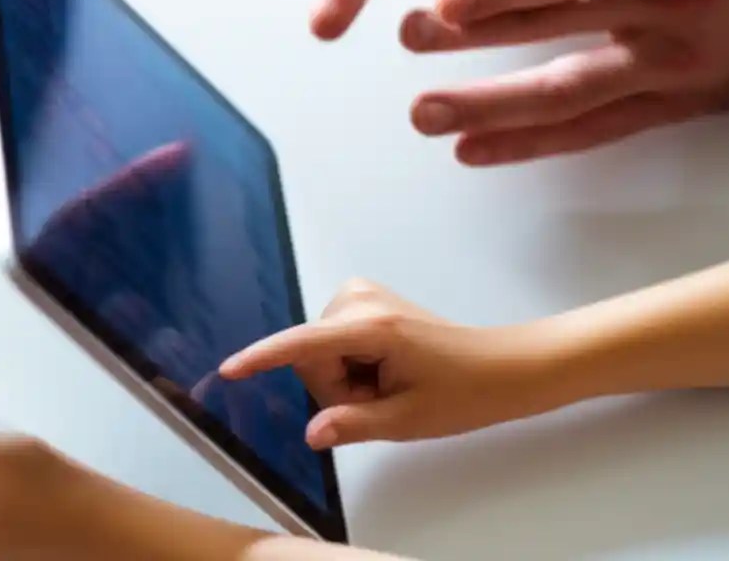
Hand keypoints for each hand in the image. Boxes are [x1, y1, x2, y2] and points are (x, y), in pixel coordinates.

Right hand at [220, 279, 565, 447]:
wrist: (499, 366)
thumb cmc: (462, 393)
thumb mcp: (406, 421)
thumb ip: (353, 424)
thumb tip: (310, 433)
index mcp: (372, 328)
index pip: (304, 344)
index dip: (263, 358)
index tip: (229, 370)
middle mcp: (360, 300)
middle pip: (311, 355)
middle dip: (335, 386)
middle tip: (381, 400)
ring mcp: (362, 295)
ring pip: (318, 350)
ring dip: (344, 378)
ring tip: (388, 385)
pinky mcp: (363, 299)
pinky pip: (330, 340)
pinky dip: (349, 364)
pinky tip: (383, 370)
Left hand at [405, 0, 728, 164]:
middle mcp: (667, 8)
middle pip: (553, 29)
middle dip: (470, 39)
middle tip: (407, 38)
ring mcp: (670, 67)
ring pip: (565, 92)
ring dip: (486, 105)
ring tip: (424, 112)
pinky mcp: (672, 109)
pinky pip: (591, 132)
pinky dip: (529, 144)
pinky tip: (474, 150)